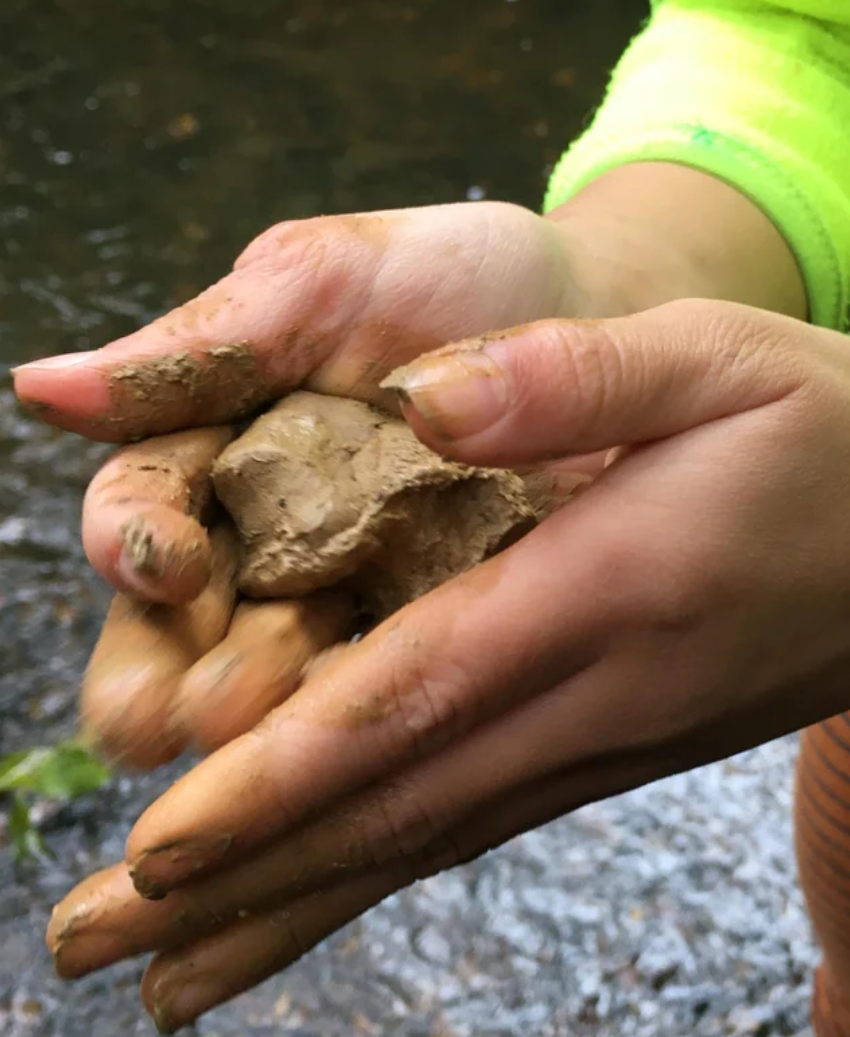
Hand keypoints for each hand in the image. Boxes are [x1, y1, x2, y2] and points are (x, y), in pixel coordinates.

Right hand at [12, 202, 616, 766]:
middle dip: (170, 674)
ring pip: (291, 675)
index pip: (146, 509)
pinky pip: (408, 683)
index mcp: (227, 451)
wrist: (603, 310)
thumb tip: (40, 389)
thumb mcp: (333, 282)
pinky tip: (377, 755)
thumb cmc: (457, 277)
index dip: (135, 538)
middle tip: (164, 721)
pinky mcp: (452, 630)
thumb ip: (211, 343)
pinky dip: (384, 718)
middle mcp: (280, 541)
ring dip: (263, 719)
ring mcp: (366, 596)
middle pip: (191, 626)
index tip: (157, 560)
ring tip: (256, 746)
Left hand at [45, 298, 849, 1032]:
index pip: (420, 693)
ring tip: (163, 982)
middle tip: (88, 952)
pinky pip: (479, 825)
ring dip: (291, 911)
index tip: (162, 848)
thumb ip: (575, 373)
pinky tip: (317, 906)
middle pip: (396, 808)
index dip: (284, 774)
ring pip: (428, 840)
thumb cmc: (834, 444)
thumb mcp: (726, 358)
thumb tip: (421, 396)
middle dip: (238, 885)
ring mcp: (610, 742)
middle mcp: (598, 696)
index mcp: (607, 590)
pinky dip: (379, 876)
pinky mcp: (619, 752)